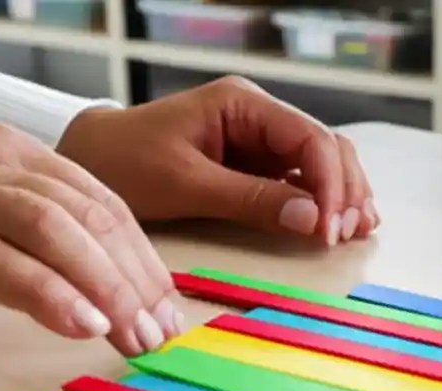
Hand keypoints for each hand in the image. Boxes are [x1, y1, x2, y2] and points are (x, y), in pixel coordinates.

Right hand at [0, 123, 181, 355]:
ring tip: (132, 334)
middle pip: (89, 217)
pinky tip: (81, 323)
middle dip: (136, 280)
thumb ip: (38, 221)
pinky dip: (46, 293)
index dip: (145, 260)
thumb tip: (110, 277)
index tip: (169, 308)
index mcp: (14, 150)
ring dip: (104, 287)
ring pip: (52, 231)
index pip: (105, 203)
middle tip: (160, 334)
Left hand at [58, 76, 376, 245]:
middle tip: (347, 234)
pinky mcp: (255, 168)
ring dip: (342, 197)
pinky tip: (338, 226)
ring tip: (354, 233)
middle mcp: (259, 117)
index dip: (330, 184)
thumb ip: (251, 199)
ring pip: (322, 165)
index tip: (329, 228)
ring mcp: (260, 143)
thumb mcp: (186, 184)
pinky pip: (302, 183)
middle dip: (345, 190)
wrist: (87, 162)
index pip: (310, 138)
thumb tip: (313, 220)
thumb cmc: (124, 162)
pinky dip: (324, 204)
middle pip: (327, 148)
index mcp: (242, 104)